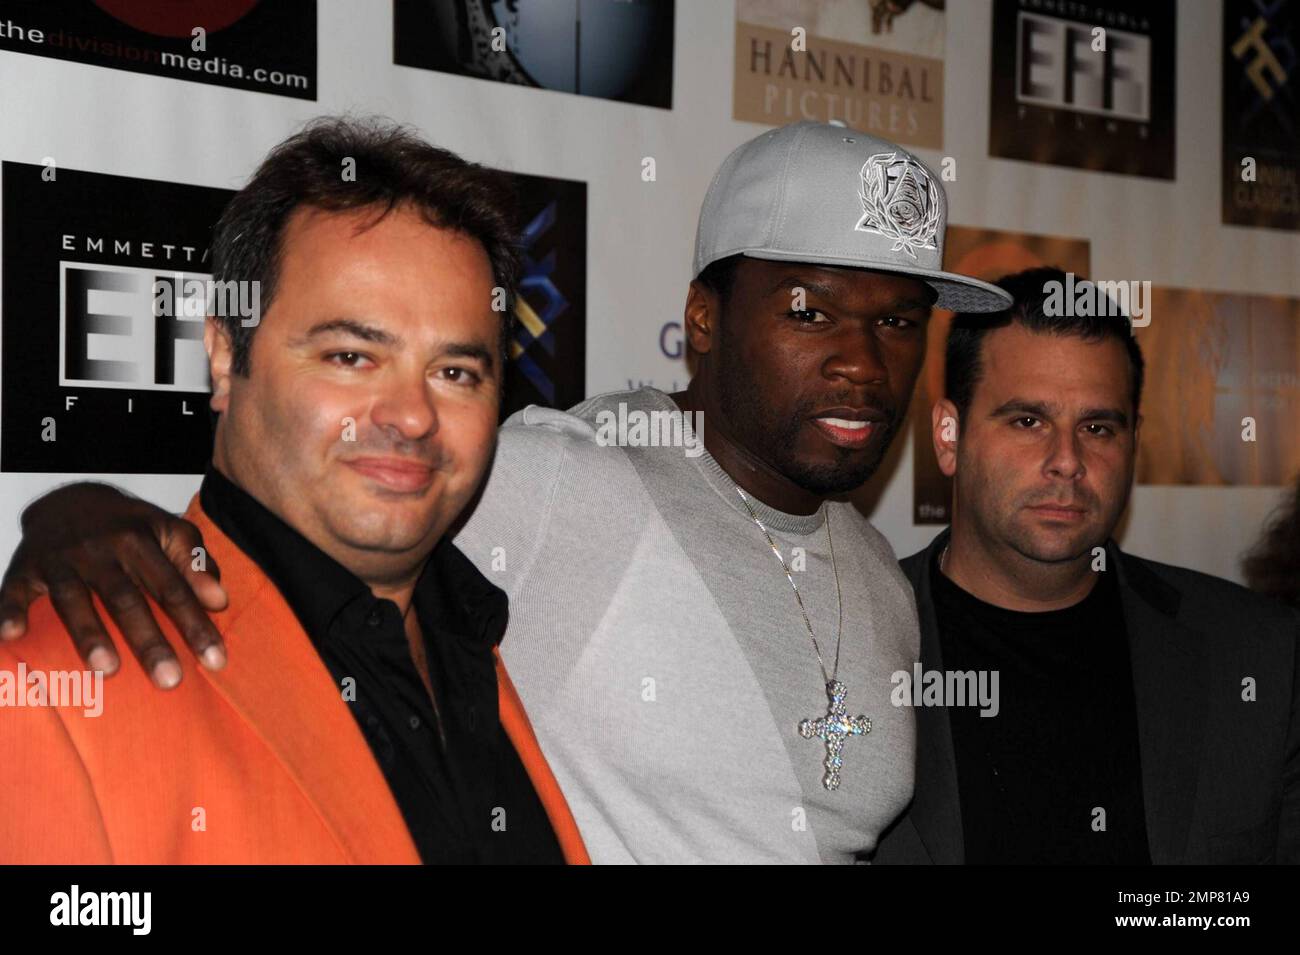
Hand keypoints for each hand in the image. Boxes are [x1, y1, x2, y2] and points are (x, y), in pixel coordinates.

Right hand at [0, 483, 228, 687]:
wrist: (68, 497)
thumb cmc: (129, 525)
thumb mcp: (168, 531)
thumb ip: (195, 563)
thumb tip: (220, 602)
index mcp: (139, 540)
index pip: (172, 588)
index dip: (195, 624)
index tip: (216, 660)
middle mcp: (99, 548)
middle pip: (126, 599)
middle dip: (149, 640)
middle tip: (170, 680)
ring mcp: (60, 558)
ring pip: (74, 598)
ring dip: (89, 635)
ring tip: (108, 671)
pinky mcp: (24, 567)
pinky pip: (14, 591)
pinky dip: (10, 611)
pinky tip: (12, 636)